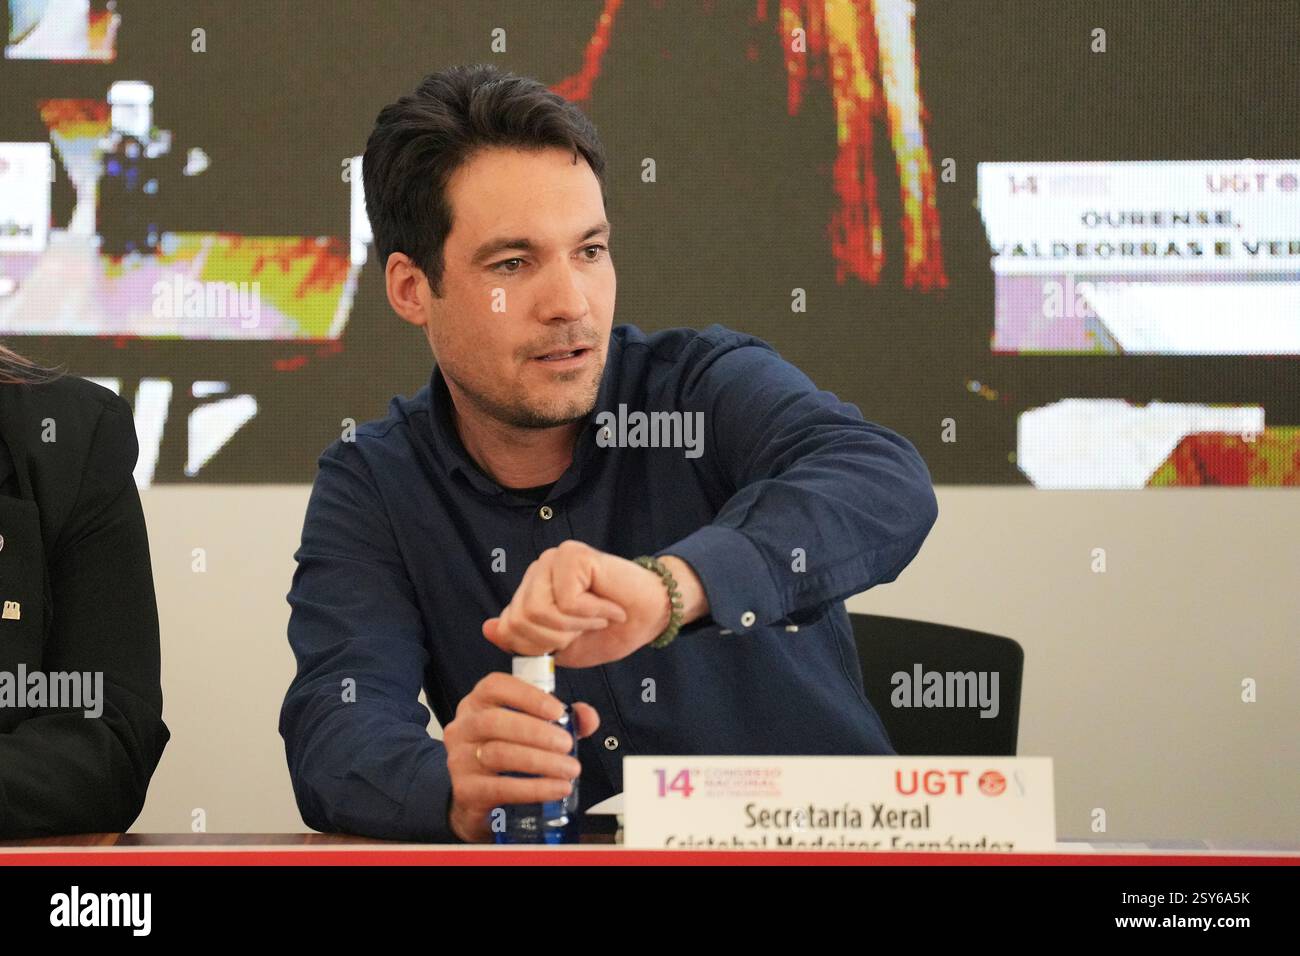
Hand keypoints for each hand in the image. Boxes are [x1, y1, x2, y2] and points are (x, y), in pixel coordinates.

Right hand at [443, 672, 599, 842]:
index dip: (528, 695)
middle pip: (495, 721)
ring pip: (499, 754)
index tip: (557, 710)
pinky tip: (556, 788)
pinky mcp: (465, 790)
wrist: (477, 797)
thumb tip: (588, 717)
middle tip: (567, 744)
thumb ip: (563, 719)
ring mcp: (460, 759)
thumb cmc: (507, 754)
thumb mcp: (531, 730)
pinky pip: (501, 788)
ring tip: (568, 769)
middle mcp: (463, 727)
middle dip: (536, 732)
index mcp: (478, 703)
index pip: (495, 686)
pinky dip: (534, 788)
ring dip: (540, 761)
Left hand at [481, 540, 681, 667]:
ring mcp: (553, 559)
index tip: (570, 641)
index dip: (538, 646)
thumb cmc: (610, 630)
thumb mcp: (561, 648)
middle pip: (519, 621)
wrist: (651, 616)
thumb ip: (524, 640)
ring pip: (538, 612)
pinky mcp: (572, 555)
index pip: (508, 627)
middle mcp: (537, 571)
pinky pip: (567, 601)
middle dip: (556, 638)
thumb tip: (488, 628)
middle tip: (586, 629)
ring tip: (596, 618)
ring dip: (574, 626)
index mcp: (530, 591)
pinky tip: (608, 608)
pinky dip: (592, 614)